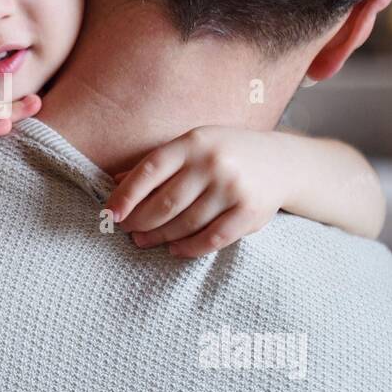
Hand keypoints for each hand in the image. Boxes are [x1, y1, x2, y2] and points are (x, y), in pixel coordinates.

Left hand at [103, 126, 289, 257]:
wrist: (281, 162)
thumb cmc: (225, 153)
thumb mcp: (192, 146)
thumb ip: (158, 163)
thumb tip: (116, 181)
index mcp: (193, 143)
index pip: (150, 170)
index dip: (126, 194)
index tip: (110, 213)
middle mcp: (213, 163)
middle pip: (166, 202)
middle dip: (140, 220)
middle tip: (127, 230)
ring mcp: (233, 188)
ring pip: (186, 223)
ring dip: (160, 236)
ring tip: (143, 241)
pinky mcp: (250, 212)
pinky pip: (212, 238)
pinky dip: (190, 247)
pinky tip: (174, 249)